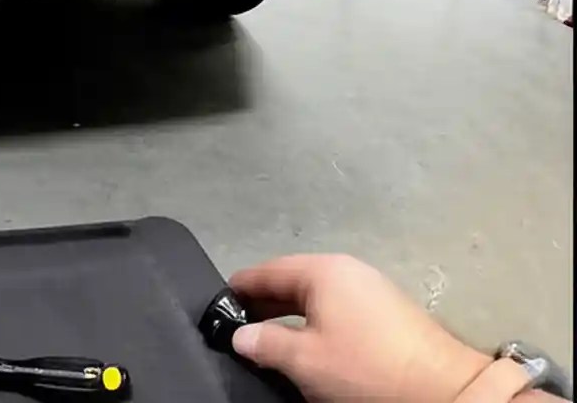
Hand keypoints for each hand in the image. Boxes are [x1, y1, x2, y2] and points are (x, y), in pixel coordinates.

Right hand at [229, 254, 490, 402]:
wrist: (444, 391)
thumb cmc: (366, 368)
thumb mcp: (304, 360)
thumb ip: (264, 343)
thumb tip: (240, 335)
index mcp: (322, 271)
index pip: (264, 272)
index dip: (237, 291)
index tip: (216, 310)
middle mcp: (346, 270)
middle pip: (290, 281)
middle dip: (262, 305)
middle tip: (238, 331)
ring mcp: (370, 289)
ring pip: (314, 297)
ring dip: (289, 317)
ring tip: (270, 343)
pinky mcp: (387, 312)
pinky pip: (336, 309)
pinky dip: (315, 323)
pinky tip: (309, 347)